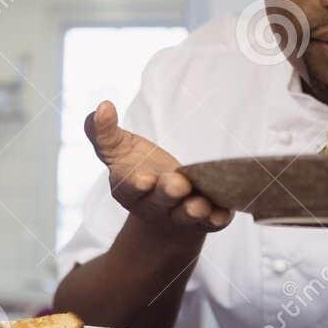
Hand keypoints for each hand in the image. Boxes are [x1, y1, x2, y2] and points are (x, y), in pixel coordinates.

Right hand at [85, 100, 232, 236]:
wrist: (164, 208)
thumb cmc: (140, 171)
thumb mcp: (119, 150)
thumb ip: (104, 132)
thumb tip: (103, 106)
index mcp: (129, 189)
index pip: (129, 187)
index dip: (136, 185)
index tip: (144, 180)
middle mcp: (153, 206)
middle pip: (161, 201)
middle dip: (168, 193)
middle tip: (177, 184)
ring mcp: (179, 215)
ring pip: (186, 215)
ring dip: (193, 209)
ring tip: (199, 205)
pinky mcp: (205, 220)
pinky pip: (211, 222)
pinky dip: (217, 218)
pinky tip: (224, 212)